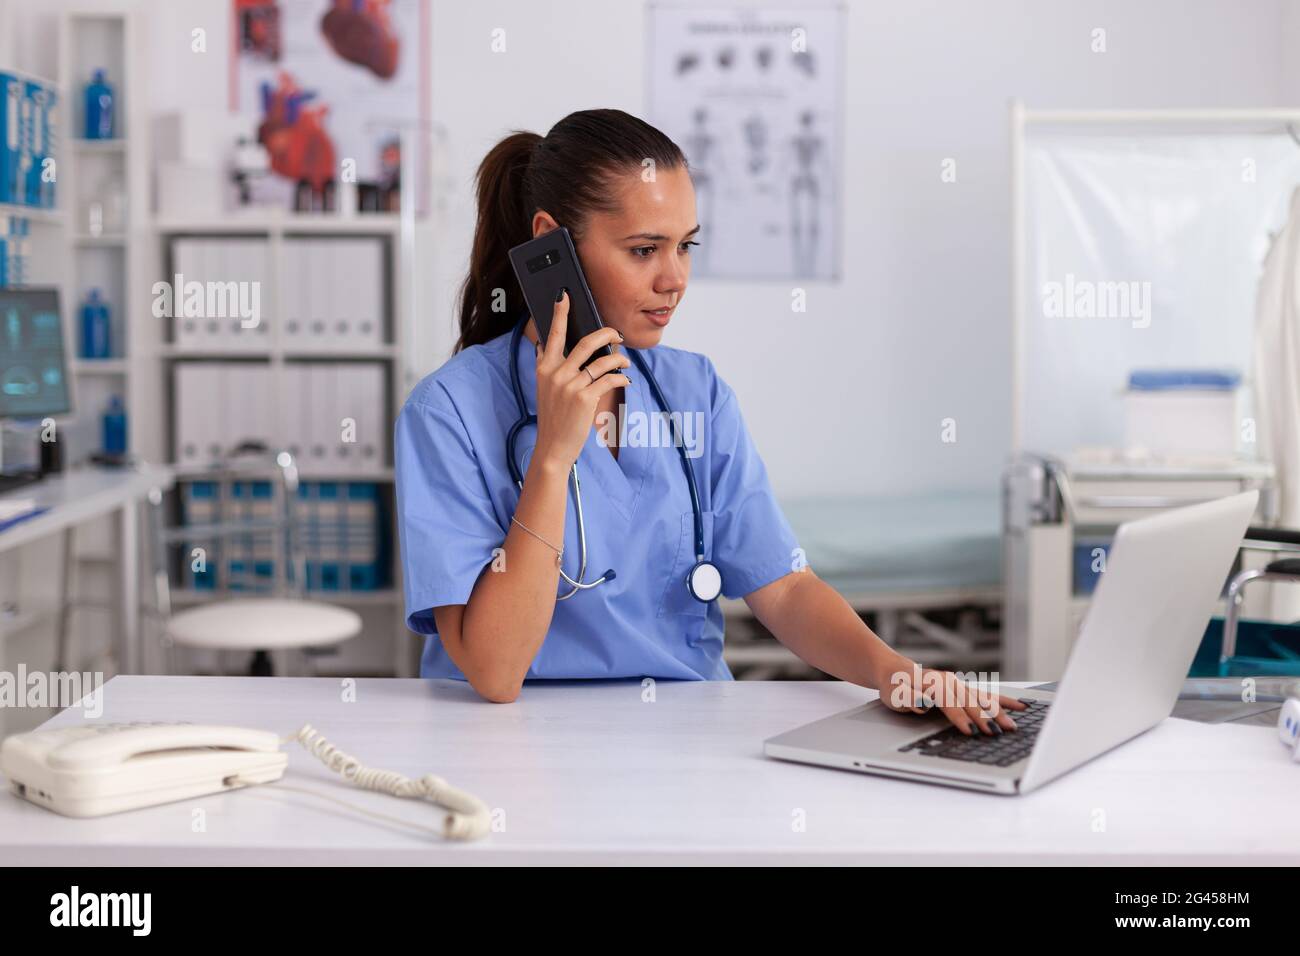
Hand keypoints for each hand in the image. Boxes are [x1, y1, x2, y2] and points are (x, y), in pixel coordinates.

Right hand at [532, 288, 630, 470]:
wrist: (553, 446)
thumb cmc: (554, 417)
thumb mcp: (544, 388)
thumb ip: (548, 366)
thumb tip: (546, 344)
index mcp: (544, 368)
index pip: (552, 335)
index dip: (559, 314)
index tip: (564, 296)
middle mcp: (555, 373)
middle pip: (586, 342)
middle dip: (606, 334)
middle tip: (617, 334)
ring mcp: (570, 385)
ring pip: (602, 360)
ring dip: (619, 359)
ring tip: (625, 363)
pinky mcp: (584, 398)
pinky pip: (609, 379)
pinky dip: (620, 378)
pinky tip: (624, 380)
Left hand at [870, 652, 1027, 735]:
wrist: (894, 671)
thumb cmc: (894, 686)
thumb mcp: (895, 693)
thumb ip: (909, 697)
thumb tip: (923, 701)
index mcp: (933, 683)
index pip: (950, 702)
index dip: (960, 717)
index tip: (971, 731)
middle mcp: (949, 682)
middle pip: (970, 701)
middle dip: (984, 717)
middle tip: (997, 733)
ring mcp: (959, 685)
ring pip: (982, 699)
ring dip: (998, 712)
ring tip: (1013, 726)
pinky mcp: (964, 690)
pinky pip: (987, 695)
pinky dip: (1004, 701)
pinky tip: (1022, 707)